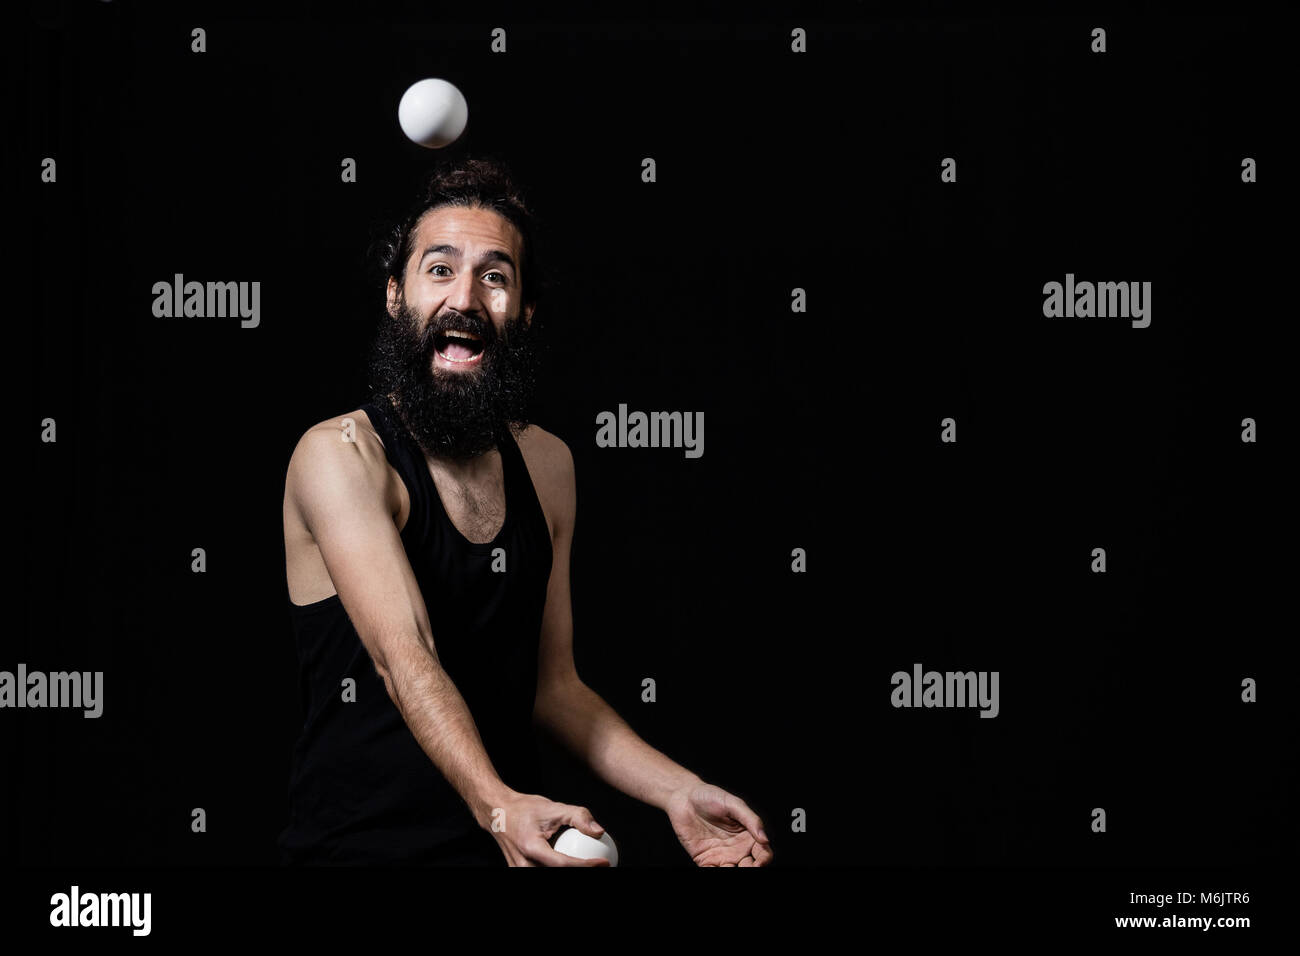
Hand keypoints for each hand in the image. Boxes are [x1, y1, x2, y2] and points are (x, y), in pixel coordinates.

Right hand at [485, 791, 611, 866]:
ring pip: (549, 874)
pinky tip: (575, 864)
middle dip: (580, 870)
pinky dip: (558, 868)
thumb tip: (599, 832)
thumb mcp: (553, 807)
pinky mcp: (519, 872)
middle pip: (557, 873)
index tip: (604, 863)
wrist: (498, 814)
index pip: (563, 864)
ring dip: (569, 870)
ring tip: (590, 866)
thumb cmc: (525, 809)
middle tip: (601, 866)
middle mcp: (523, 865)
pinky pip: (543, 872)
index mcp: (531, 848)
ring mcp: (519, 871)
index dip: (586, 866)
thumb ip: (578, 816)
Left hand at [665, 780, 772, 866]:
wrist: (683, 798)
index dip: (764, 859)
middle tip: (744, 866)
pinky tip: (716, 869)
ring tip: (728, 867)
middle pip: (751, 867)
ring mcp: (722, 857)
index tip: (759, 862)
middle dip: (751, 869)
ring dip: (734, 873)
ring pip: (733, 872)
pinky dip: (717, 875)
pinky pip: (713, 873)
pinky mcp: (705, 861)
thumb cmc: (710, 796)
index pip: (763, 853)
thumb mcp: (733, 804)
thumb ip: (751, 820)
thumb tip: (765, 839)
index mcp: (748, 835)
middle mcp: (737, 849)